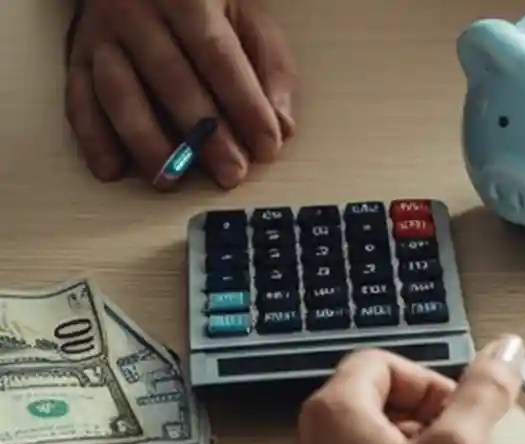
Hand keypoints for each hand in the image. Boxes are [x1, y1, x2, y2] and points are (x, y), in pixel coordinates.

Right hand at [65, 0, 296, 188]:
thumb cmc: (206, 7)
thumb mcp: (248, 21)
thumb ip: (271, 70)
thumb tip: (282, 126)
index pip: (218, 56)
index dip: (245, 105)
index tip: (267, 147)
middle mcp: (137, 12)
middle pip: (170, 78)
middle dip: (204, 134)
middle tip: (229, 173)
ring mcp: (101, 34)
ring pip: (119, 92)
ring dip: (146, 142)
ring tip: (170, 181)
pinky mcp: (77, 56)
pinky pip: (79, 99)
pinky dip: (94, 139)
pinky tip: (113, 170)